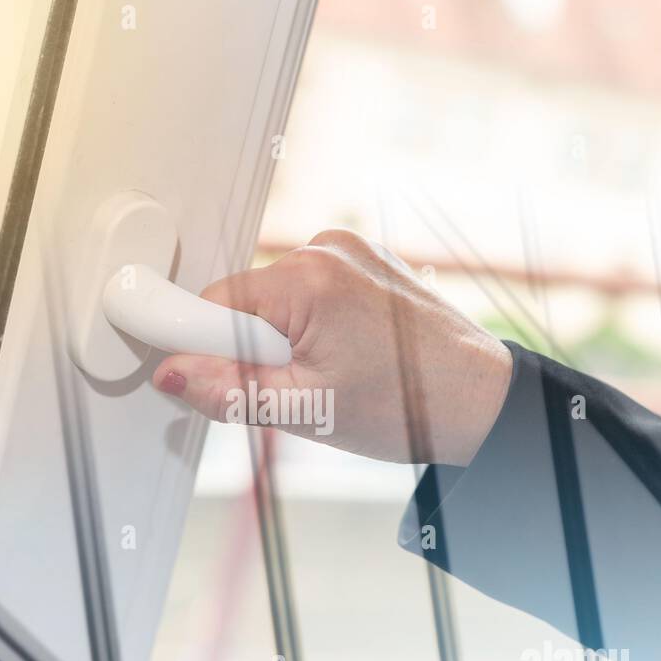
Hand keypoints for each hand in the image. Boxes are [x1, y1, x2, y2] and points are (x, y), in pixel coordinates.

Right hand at [152, 229, 511, 466]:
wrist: (484, 402)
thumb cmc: (412, 406)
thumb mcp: (306, 411)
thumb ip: (230, 391)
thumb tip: (175, 374)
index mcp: (308, 278)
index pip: (213, 301)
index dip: (198, 342)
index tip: (183, 367)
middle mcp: (328, 249)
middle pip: (244, 300)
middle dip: (252, 348)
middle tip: (297, 387)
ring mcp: (351, 251)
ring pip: (276, 300)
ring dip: (283, 340)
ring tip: (333, 375)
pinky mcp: (367, 262)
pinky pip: (309, 293)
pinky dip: (311, 326)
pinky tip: (346, 356)